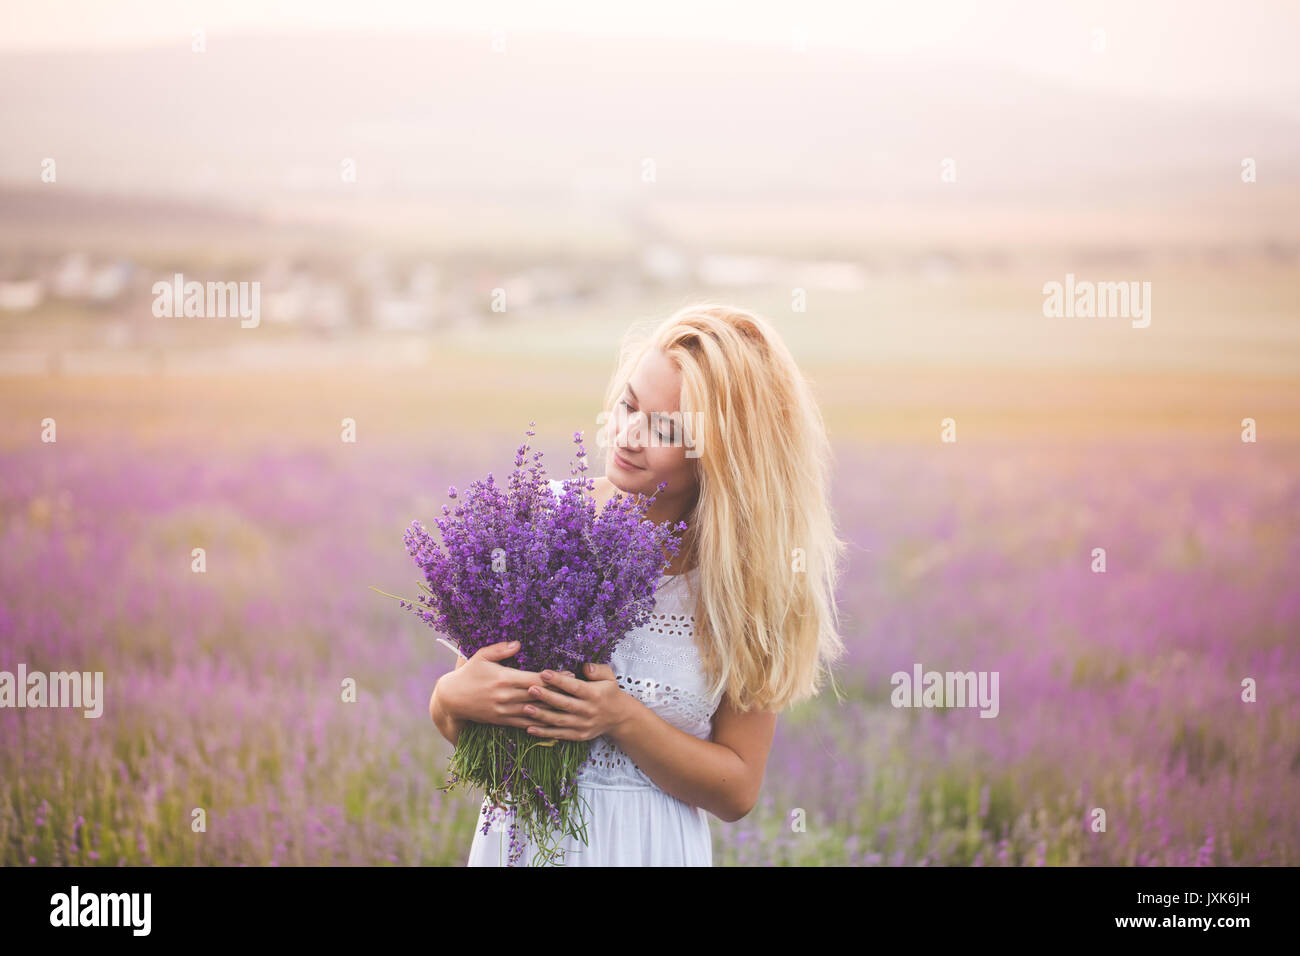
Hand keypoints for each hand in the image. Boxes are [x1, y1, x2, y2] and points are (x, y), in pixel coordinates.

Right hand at [433, 640, 571, 729]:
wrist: (451, 699)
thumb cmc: (468, 674)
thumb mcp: (481, 656)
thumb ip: (501, 649)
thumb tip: (518, 643)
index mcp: (504, 678)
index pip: (535, 679)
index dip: (554, 677)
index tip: (569, 673)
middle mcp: (506, 696)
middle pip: (539, 695)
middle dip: (560, 692)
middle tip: (578, 689)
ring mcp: (504, 711)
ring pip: (535, 711)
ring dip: (553, 709)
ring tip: (571, 705)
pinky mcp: (502, 721)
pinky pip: (525, 723)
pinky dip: (540, 723)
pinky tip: (553, 722)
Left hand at [523, 663, 629, 741]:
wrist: (620, 718)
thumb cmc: (609, 693)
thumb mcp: (609, 677)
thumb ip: (597, 669)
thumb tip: (584, 666)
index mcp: (594, 694)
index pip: (574, 687)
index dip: (559, 680)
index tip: (544, 673)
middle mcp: (588, 711)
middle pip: (564, 704)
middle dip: (546, 697)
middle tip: (530, 689)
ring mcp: (583, 725)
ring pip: (559, 721)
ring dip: (541, 715)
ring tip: (525, 709)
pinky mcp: (579, 735)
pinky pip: (559, 734)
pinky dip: (544, 733)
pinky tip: (529, 728)